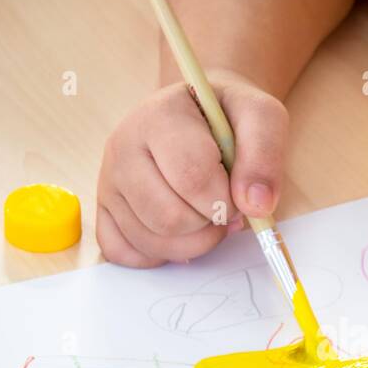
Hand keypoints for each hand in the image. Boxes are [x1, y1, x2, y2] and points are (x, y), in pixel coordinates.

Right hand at [96, 68, 287, 266]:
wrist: (198, 112)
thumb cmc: (228, 116)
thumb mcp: (260, 115)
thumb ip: (264, 153)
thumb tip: (255, 205)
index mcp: (159, 117)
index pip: (191, 178)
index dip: (225, 199)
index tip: (238, 192)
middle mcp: (123, 147)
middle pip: (167, 218)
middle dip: (208, 225)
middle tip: (222, 207)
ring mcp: (109, 180)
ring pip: (149, 240)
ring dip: (191, 243)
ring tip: (205, 217)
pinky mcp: (103, 208)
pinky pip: (122, 252)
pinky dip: (158, 255)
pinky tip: (179, 234)